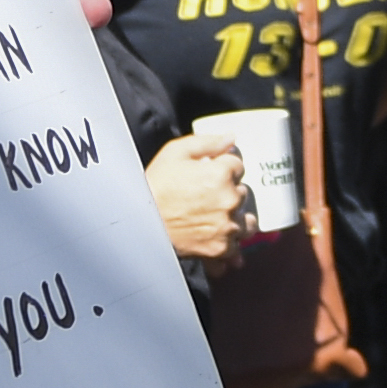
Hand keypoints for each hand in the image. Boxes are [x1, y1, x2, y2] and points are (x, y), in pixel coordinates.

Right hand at [146, 133, 251, 267]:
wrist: (140, 224)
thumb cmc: (154, 189)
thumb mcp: (174, 153)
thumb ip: (207, 142)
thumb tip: (230, 138)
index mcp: (221, 174)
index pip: (238, 165)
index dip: (223, 168)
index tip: (212, 174)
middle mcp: (229, 200)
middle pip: (242, 191)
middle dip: (228, 191)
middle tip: (205, 195)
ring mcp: (227, 226)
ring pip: (246, 219)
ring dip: (235, 217)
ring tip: (214, 216)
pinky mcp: (222, 248)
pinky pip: (237, 245)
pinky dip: (229, 241)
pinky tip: (215, 234)